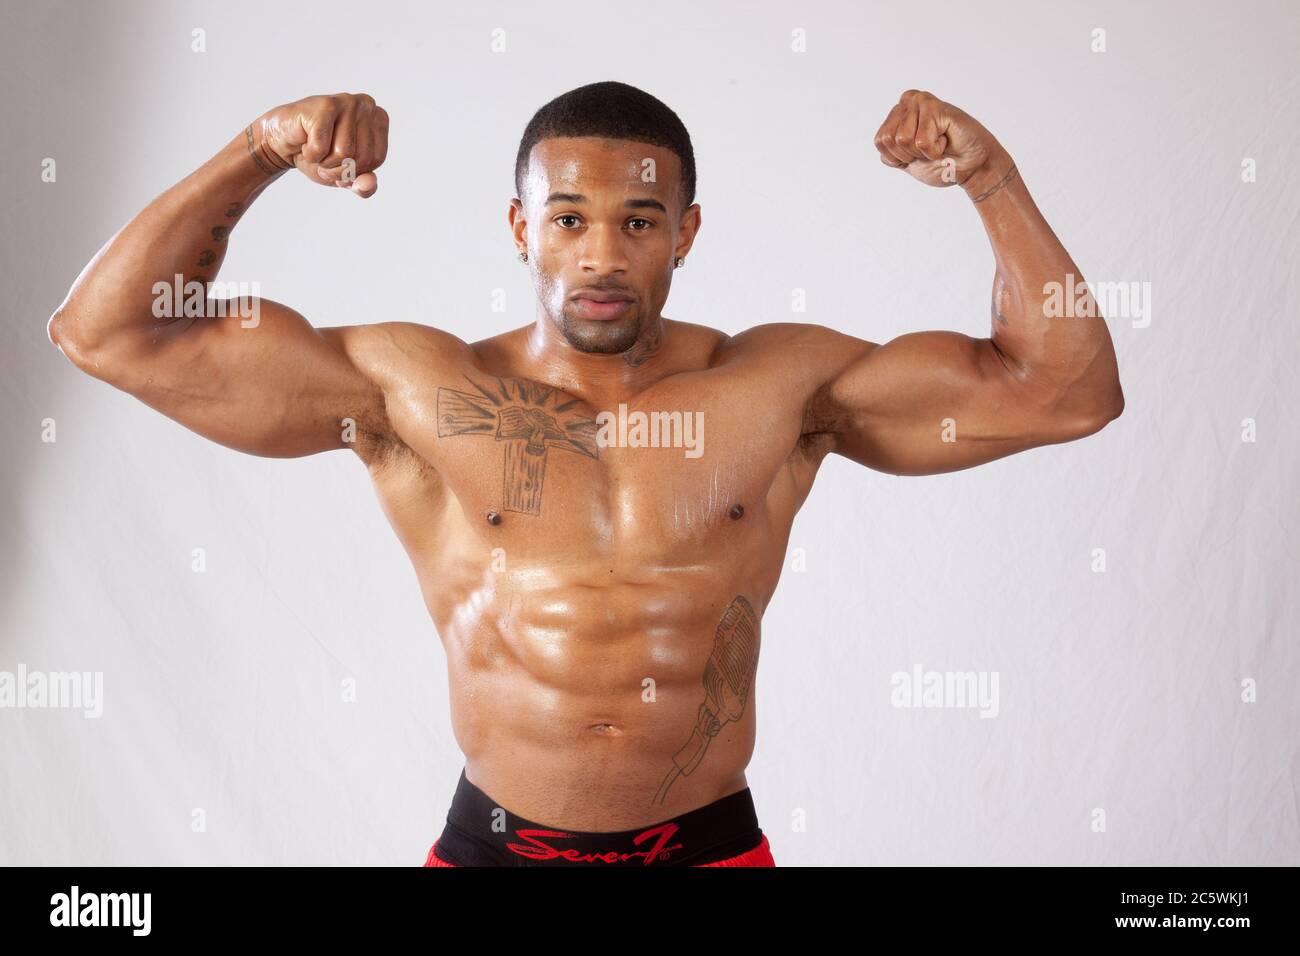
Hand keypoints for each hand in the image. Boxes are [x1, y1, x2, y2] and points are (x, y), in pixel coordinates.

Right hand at [251, 93, 388, 197]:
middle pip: (362, 157)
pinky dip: (310, 154)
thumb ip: (363, 185)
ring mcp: (347, 101)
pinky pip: (322, 148)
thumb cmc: (319, 156)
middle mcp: (367, 104)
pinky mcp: (324, 105)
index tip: (339, 159)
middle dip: (338, 167)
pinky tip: (304, 141)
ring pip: (345, 153)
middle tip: (323, 154)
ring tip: (315, 147)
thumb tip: (369, 185)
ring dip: (324, 161)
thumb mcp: (346, 177)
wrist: (282, 144)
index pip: (376, 159)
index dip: (354, 170)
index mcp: (379, 119)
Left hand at [872, 90, 1007, 192]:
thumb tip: (881, 139)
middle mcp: (908, 101)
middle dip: (908, 154)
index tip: (918, 154)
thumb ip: (889, 149)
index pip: (880, 141)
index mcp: (897, 113)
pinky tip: (946, 140)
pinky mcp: (936, 107)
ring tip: (938, 143)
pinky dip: (934, 151)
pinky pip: (921, 142)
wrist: (971, 168)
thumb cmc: (942, 163)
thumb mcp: (905, 160)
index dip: (898, 157)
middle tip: (929, 149)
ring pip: (903, 140)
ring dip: (922, 152)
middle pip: (889, 139)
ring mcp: (921, 101)